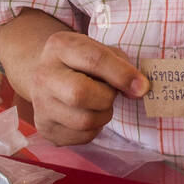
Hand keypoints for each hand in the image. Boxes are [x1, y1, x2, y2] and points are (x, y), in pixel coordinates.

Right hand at [22, 31, 147, 145]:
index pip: (94, 60)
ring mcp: (40, 105)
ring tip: (99, 102)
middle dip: (107, 97)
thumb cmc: (81, 62)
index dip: (122, 74)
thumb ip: (121, 65)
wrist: (47, 75)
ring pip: (84, 121)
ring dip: (104, 114)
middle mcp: (43, 75)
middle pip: (80, 94)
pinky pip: (83, 137)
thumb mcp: (99, 49)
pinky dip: (95, 128)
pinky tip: (88, 113)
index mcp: (59, 46)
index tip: (142, 86)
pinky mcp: (46, 129)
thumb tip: (139, 90)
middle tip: (111, 93)